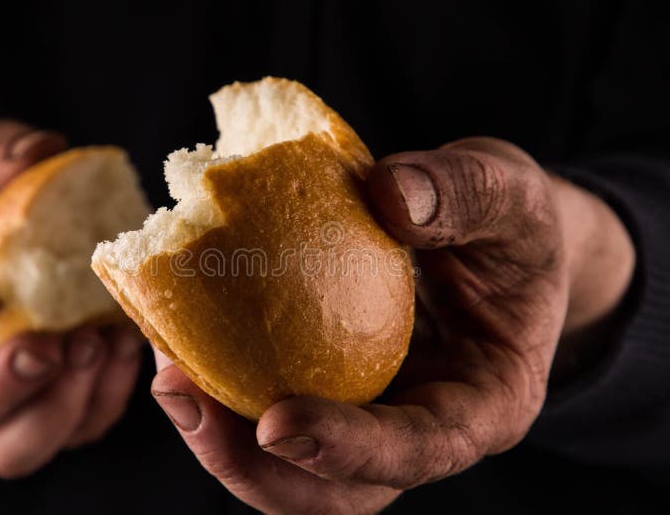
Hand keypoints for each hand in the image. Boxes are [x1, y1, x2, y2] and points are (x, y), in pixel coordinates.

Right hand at [0, 120, 143, 478]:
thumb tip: (38, 152)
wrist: (45, 250)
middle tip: (50, 348)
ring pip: (14, 446)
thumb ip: (0, 154)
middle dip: (1, 388)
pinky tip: (125, 344)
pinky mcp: (59, 411)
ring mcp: (6, 401)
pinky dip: (108, 394)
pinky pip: (81, 427)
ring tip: (97, 343)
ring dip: (61, 406)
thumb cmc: (2, 210)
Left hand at [149, 137, 634, 512]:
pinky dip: (221, 384)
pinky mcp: (330, 383)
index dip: (347, 452)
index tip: (279, 424)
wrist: (492, 234)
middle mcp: (419, 426)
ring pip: (290, 463)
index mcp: (482, 405)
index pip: (417, 451)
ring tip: (166, 371)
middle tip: (184, 399)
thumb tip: (389, 196)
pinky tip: (179, 336)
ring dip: (220, 433)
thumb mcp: (509, 195)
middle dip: (254, 467)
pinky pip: (270, 403)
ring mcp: (370, 412)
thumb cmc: (513, 225)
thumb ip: (464, 194)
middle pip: (336, 490)